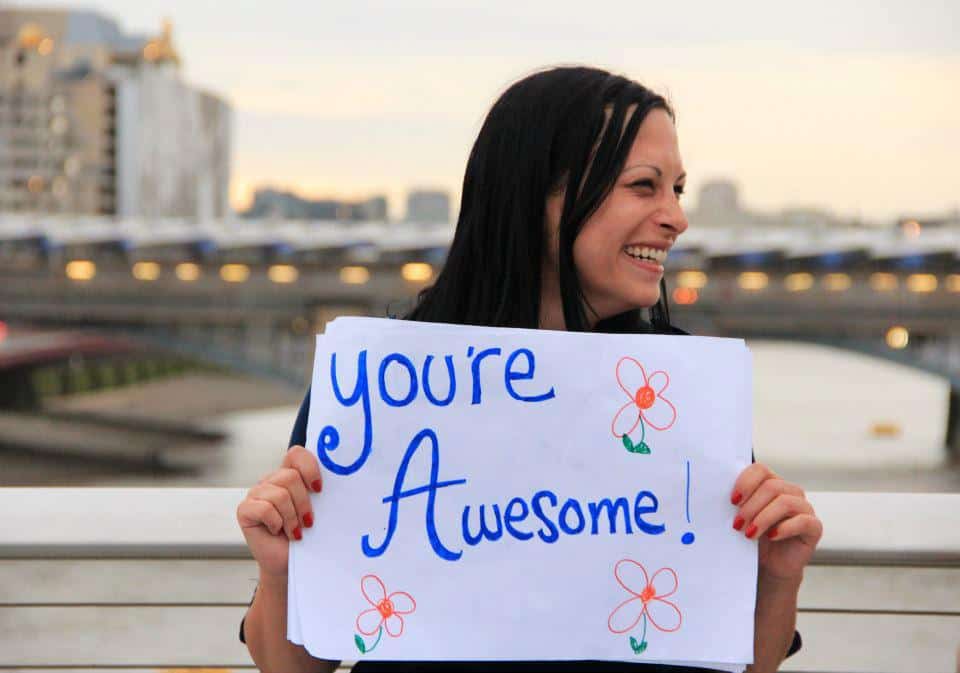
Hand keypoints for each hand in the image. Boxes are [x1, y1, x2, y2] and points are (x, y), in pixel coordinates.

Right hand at [236, 445, 322, 579]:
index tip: (319, 490)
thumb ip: (320, 491)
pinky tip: (277, 531)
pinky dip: (276, 523)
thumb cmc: (306, 538)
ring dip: (292, 518)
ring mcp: (256, 494)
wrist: (288, 564)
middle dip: (303, 503)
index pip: (296, 454)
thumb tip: (340, 479)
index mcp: (289, 474)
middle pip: (290, 477)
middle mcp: (271, 481)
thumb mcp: (317, 511)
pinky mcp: (245, 510)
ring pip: (280, 494)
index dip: (309, 468)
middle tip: (308, 522)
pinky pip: (264, 509)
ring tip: (295, 531)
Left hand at [730, 463, 821, 580]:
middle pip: (772, 486)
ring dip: (763, 518)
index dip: (745, 482)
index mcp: (770, 483)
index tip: (732, 500)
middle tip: (737, 523)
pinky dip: (784, 528)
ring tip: (749, 533)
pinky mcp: (814, 527)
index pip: (760, 470)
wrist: (768, 566)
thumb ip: (735, 503)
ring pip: (785, 502)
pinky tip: (771, 536)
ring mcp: (804, 508)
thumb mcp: (741, 517)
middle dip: (751, 505)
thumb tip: (715, 492)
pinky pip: (803, 521)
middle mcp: (789, 492)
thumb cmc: (753, 538)